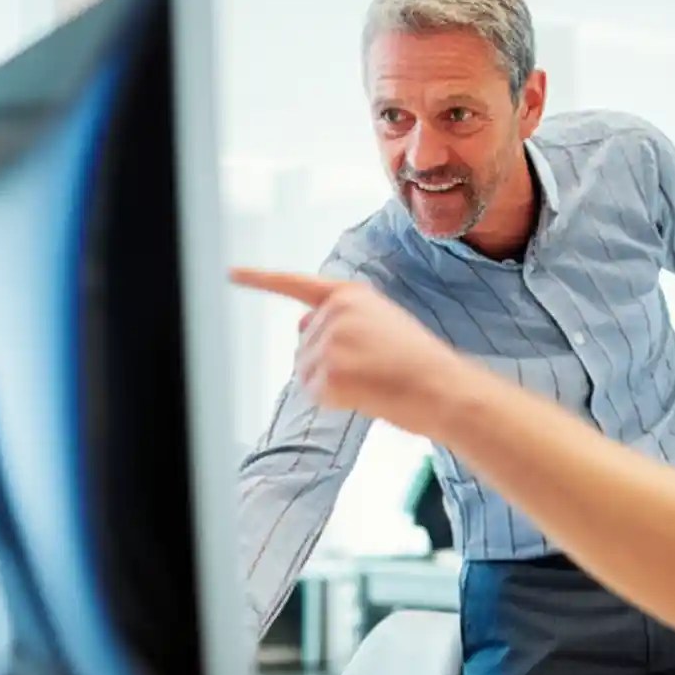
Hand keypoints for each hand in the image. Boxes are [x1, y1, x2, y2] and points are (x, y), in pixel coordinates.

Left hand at [229, 268, 474, 435]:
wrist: (443, 387)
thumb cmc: (420, 361)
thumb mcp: (383, 322)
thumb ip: (340, 319)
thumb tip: (299, 327)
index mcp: (351, 295)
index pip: (298, 285)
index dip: (262, 279)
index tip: (231, 272)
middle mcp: (334, 313)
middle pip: (305, 344)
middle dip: (329, 362)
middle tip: (373, 367)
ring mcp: (328, 343)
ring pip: (306, 372)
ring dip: (333, 384)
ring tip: (374, 380)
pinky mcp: (327, 373)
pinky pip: (314, 394)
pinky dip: (336, 401)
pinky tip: (364, 394)